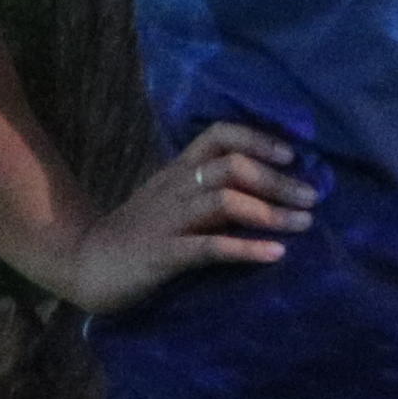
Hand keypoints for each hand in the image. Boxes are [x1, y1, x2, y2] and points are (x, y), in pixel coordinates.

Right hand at [64, 120, 310, 315]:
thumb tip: (267, 188)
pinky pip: (209, 248)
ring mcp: (168, 221)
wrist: (85, 263)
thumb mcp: (173, 201)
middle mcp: (175, 188)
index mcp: (179, 171)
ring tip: (304, 223)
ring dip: (270, 212)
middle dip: (277, 180)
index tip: (292, 154)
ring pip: (224, 202)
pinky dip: (246, 249)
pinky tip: (276, 253)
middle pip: (231, 167)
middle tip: (312, 198)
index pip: (219, 135)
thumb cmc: (140, 234)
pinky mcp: (162, 255)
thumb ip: (209, 189)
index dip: (258, 138)